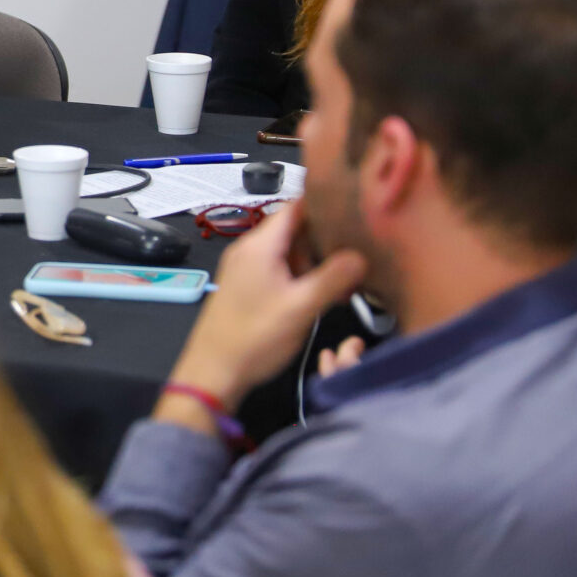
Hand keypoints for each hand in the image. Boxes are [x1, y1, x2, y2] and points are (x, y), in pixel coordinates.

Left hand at [161, 201, 366, 412]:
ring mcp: (245, 268)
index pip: (296, 207)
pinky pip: (278, 269)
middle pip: (294, 229)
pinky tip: (319, 297)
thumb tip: (361, 255)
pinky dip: (300, 277)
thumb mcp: (301, 308)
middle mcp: (249, 249)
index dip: (326, 205)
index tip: (357, 212)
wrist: (214, 371)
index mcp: (259, 245)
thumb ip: (333, 278)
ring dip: (314, 264)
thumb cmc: (256, 336)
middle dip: (325, 242)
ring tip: (341, 286)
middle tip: (356, 260)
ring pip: (288, 252)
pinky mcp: (246, 286)